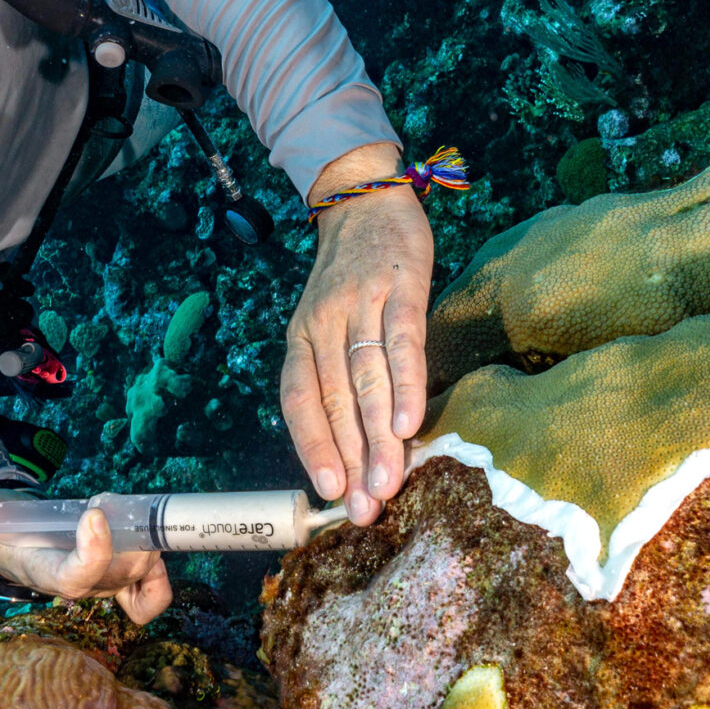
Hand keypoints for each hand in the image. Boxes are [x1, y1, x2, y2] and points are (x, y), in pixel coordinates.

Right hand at [0, 490, 172, 623]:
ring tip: (114, 509)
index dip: (93, 552)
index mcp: (45, 572)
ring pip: (142, 569)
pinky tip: (140, 538)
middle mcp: (82, 586)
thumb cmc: (1, 527)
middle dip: (123, 531)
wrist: (20, 541)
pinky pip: (155, 593)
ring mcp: (107, 585)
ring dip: (138, 535)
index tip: (96, 513)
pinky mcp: (125, 578)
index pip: (76, 578)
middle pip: (119, 570)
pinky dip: (160, 571)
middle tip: (103, 502)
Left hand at [281, 143, 434, 526]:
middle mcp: (322, 324)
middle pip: (336, 401)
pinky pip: (401, 342)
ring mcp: (360, 304)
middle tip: (369, 509)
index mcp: (301, 338)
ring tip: (389, 482)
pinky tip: (410, 423)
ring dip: (377, 436)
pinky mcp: (399, 286)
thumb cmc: (350, 276)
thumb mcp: (328, 322)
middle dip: (351, 459)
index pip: (300, 401)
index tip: (331, 494)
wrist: (366, 199)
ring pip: (366, 380)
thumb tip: (359, 442)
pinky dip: (405, 384)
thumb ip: (338, 374)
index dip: (314, 448)